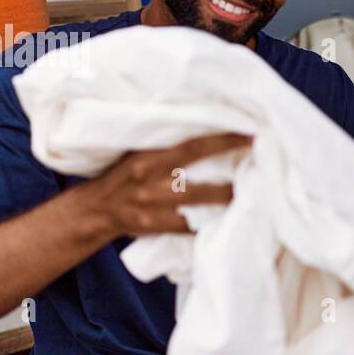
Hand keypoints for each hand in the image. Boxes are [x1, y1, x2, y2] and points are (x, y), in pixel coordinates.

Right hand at [85, 132, 251, 240]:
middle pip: (197, 180)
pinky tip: (223, 223)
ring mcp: (150, 204)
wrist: (94, 209)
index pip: (192, 146)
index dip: (222, 141)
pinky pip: (185, 227)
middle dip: (229, 181)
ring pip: (194, 204)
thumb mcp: (139, 154)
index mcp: (148, 156)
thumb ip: (166, 146)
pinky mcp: (150, 225)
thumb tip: (204, 128)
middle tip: (259, 174)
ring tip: (247, 199)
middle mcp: (149, 179)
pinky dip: (203, 224)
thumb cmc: (123, 176)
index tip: (250, 136)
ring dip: (222, 202)